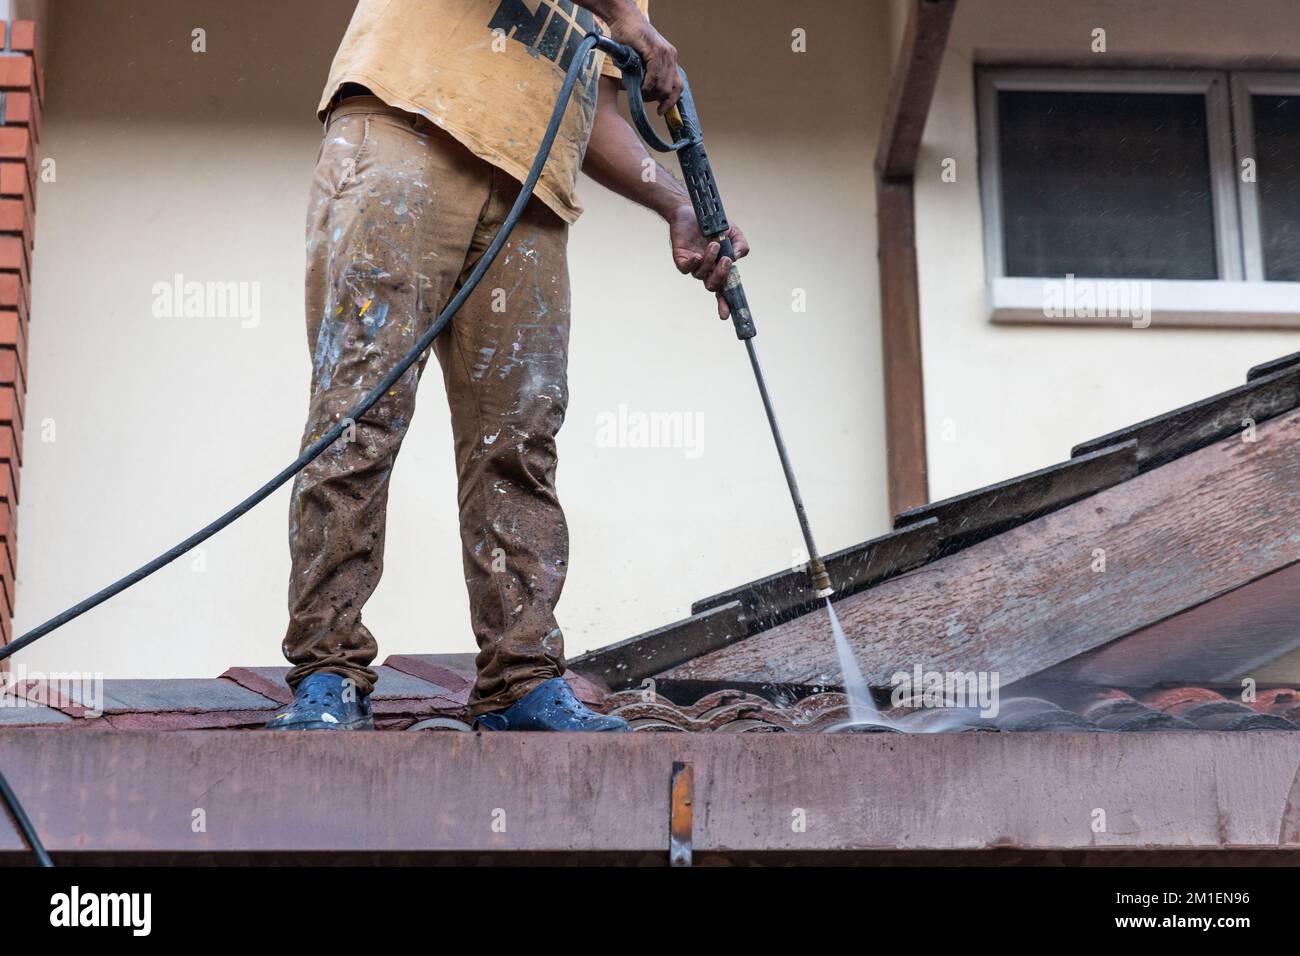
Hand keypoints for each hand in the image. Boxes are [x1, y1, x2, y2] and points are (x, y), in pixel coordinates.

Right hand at [605, 8, 682, 114]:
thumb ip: (645, 76)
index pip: (678, 86)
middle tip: (644, 98)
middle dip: (657, 99)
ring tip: (639, 91)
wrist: (622, 18)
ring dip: (650, 93)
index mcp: (670, 60)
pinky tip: (640, 87)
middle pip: (672, 89)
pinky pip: (655, 74)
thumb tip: (644, 94)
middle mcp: (671, 56)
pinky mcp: (655, 50)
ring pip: (664, 85)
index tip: (661, 112)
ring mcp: (665, 53)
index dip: (671, 102)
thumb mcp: (640, 62)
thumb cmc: (628, 39)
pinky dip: (648, 84)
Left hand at [669, 203, 750, 319]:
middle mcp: (706, 270)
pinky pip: (686, 268)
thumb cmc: (714, 225)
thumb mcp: (733, 233)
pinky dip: (693, 263)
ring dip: (709, 260)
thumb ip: (740, 245)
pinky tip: (696, 254)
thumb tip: (737, 257)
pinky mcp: (681, 259)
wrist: (692, 210)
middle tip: (725, 259)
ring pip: (701, 274)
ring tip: (713, 243)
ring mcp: (693, 266)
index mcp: (719, 268)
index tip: (726, 315)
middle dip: (720, 275)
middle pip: (712, 286)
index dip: (724, 305)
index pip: (723, 291)